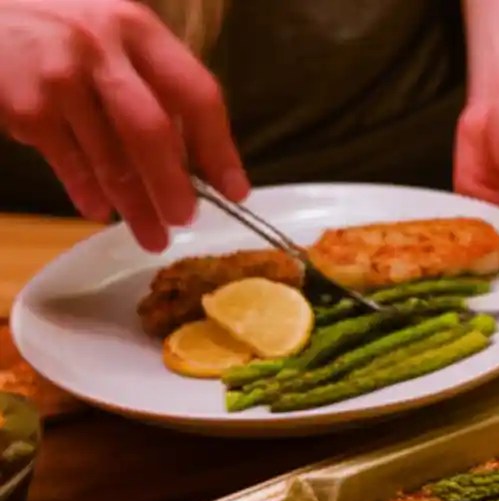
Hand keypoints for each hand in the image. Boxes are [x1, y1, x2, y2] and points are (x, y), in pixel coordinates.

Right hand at [0, 0, 246, 250]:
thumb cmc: (66, 31)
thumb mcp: (117, 39)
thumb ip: (155, 87)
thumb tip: (193, 161)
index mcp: (139, 31)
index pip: (197, 94)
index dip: (220, 149)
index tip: (236, 191)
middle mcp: (101, 49)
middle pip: (152, 132)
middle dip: (173, 186)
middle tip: (186, 220)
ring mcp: (59, 78)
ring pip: (109, 158)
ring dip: (135, 206)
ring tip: (153, 236)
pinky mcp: (26, 106)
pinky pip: (67, 163)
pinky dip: (87, 192)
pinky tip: (100, 211)